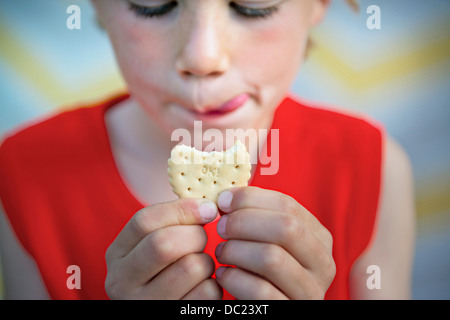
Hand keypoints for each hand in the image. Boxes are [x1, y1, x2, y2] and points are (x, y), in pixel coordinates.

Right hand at [104, 199, 222, 298]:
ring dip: (206, 262)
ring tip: (200, 267)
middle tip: (202, 240)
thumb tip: (208, 207)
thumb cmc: (164, 269)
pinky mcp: (171, 318)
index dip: (182, 209)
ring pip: (191, 267)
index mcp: (116, 254)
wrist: (161, 308)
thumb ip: (170, 222)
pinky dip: (214, 286)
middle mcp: (121, 282)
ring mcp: (145, 305)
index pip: (144, 221)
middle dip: (195, 235)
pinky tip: (202, 287)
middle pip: (164, 244)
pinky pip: (206, 292)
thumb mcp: (152, 245)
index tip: (208, 208)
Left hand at [214, 187, 335, 298]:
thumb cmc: (263, 272)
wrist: (264, 308)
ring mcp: (310, 291)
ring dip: (236, 250)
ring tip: (221, 253)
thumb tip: (227, 197)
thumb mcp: (269, 240)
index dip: (251, 198)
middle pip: (286, 227)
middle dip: (244, 222)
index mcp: (319, 237)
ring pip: (272, 258)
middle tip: (221, 227)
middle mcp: (323, 264)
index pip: (288, 204)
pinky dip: (234, 278)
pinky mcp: (289, 311)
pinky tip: (223, 275)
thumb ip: (257, 216)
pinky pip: (259, 290)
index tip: (223, 201)